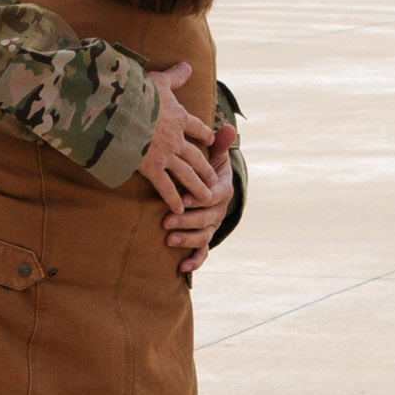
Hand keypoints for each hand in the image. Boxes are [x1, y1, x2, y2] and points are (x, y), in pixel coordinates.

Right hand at [135, 63, 217, 213]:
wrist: (122, 111)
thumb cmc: (138, 93)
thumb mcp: (159, 79)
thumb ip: (175, 76)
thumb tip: (189, 64)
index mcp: (178, 117)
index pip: (197, 127)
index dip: (205, 133)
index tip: (212, 138)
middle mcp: (176, 139)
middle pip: (196, 156)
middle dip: (206, 168)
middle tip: (216, 179)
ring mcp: (165, 155)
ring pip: (187, 174)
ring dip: (198, 186)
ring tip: (207, 197)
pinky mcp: (152, 168)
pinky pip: (165, 187)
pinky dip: (173, 198)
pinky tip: (180, 209)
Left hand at [163, 123, 236, 272]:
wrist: (211, 184)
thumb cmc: (208, 166)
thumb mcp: (214, 154)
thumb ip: (220, 143)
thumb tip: (229, 127)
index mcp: (223, 189)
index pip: (215, 195)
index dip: (200, 198)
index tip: (183, 199)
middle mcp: (219, 210)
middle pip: (207, 218)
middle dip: (187, 220)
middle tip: (165, 220)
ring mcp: (212, 225)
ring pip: (204, 236)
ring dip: (187, 240)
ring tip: (168, 241)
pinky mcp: (205, 237)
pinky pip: (203, 252)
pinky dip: (195, 261)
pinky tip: (182, 267)